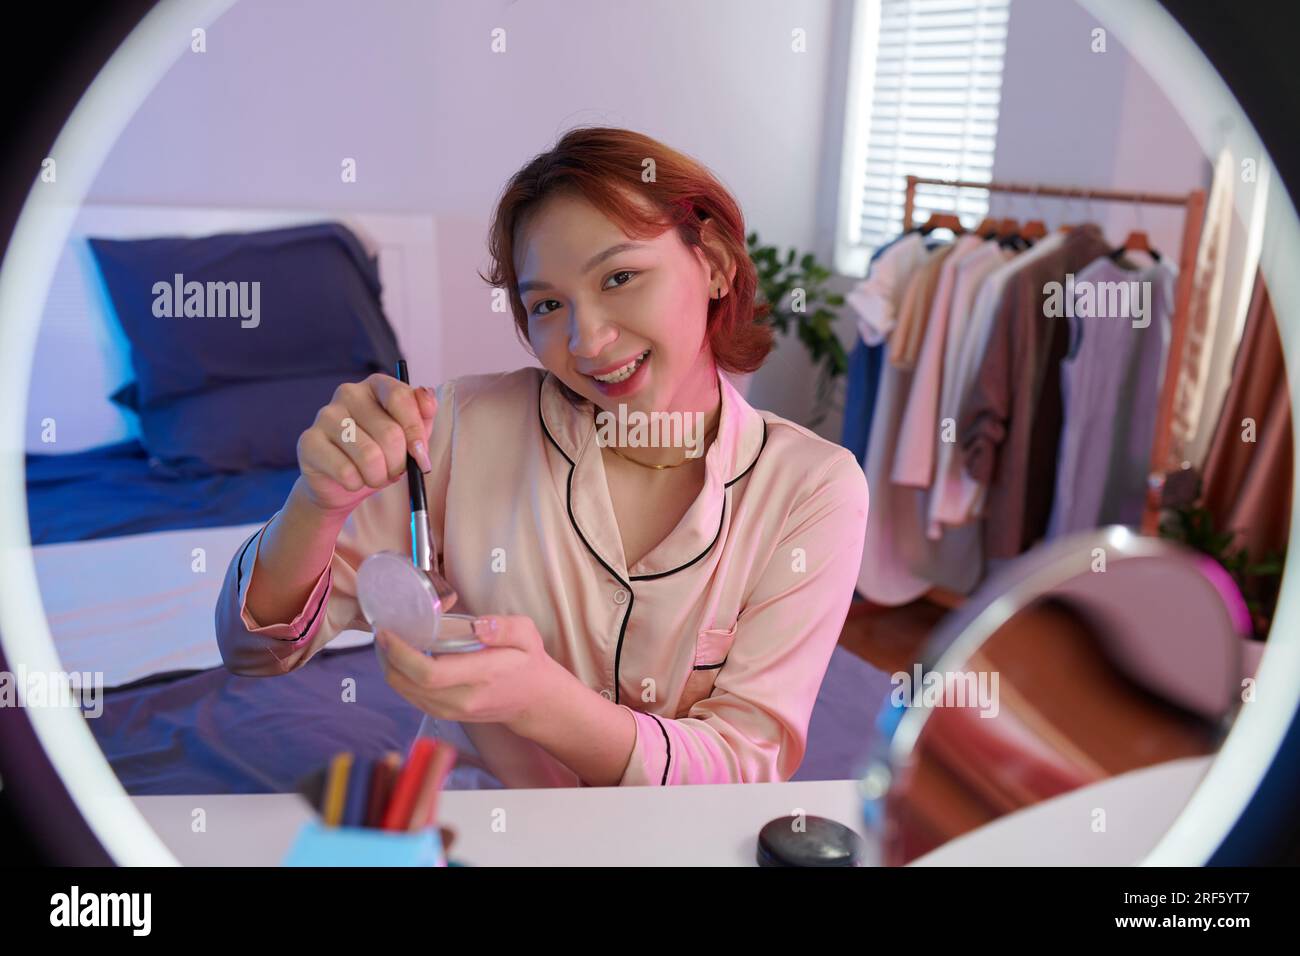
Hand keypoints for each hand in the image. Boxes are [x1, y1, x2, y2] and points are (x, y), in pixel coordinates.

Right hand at [295, 372, 438, 516]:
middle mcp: (349, 393)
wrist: (343, 483)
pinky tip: (352, 480)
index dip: (415, 432)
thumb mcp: (410, 435)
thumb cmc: (381, 453)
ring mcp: (325, 415)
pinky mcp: (309, 442)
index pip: (401, 398)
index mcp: (377, 385)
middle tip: (394, 472)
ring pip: (369, 456)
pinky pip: (346, 472)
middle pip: (389, 433)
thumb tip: (427, 398)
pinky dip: (357, 484)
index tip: (421, 457)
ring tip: (374, 477)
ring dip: (378, 477)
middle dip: (399, 464)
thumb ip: (423, 414)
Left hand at [373, 615, 565, 727]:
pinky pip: (411, 697)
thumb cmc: (527, 664)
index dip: (402, 654)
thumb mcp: (528, 636)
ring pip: (406, 693)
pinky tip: (401, 659)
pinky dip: (400, 678)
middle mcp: (462, 698)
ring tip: (389, 643)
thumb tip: (479, 625)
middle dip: (388, 658)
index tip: (389, 632)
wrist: (533, 701)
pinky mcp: (445, 713)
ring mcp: (452, 710)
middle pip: (409, 684)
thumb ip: (505, 628)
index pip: (430, 673)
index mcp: (482, 676)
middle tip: (383, 632)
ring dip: (391, 667)